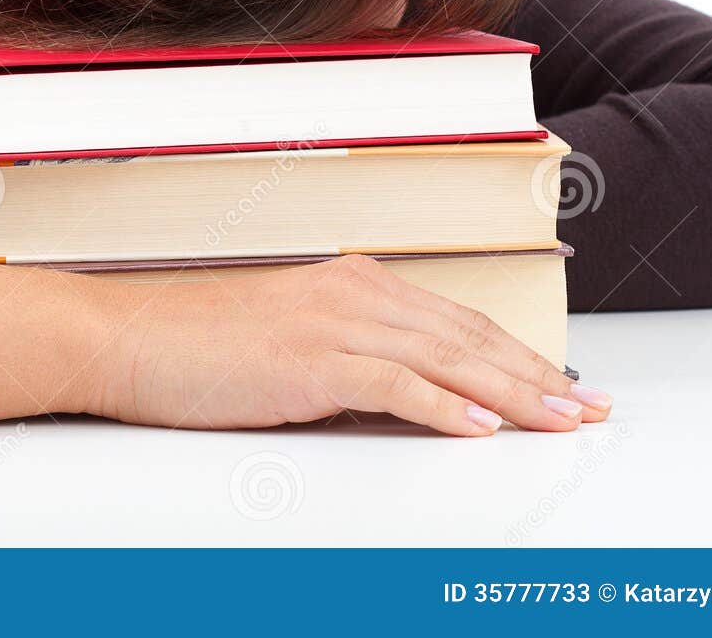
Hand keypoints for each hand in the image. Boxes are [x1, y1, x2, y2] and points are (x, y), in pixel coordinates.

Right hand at [0, 255, 611, 433]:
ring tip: (564, 420)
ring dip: (514, 394)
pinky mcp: (310, 360)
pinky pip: (397, 386)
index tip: (558, 381)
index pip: (452, 320)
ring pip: (448, 359)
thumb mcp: (279, 340)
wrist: (121, 334)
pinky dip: (447, 407)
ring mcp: (332, 322)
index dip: (513, 353)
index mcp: (347, 282)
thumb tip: (399, 393)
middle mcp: (351, 292)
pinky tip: (483, 429)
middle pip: (466, 336)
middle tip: (589, 405)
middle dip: (536, 375)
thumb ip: (342, 356)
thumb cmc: (188, 340)